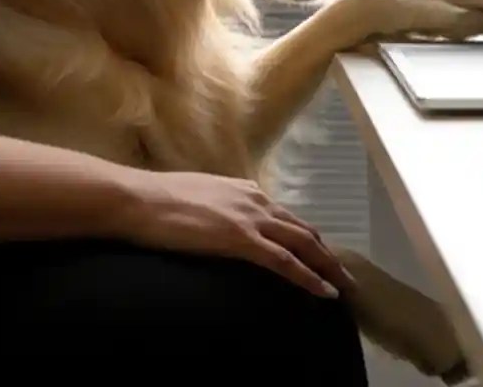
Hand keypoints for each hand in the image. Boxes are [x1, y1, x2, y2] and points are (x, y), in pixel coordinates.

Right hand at [118, 171, 355, 298]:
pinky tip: (324, 292)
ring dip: (328, 267)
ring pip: (303, 244)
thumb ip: (216, 210)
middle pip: (304, 230)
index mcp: (245, 191)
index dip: (306, 238)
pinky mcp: (242, 238)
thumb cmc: (155, 202)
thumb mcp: (196, 200)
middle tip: (345, 275)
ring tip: (344, 286)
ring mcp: (251, 218)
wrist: (137, 200)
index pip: (286, 217)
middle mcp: (256, 200)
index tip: (321, 256)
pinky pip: (285, 261)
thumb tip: (218, 225)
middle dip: (327, 254)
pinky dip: (308, 277)